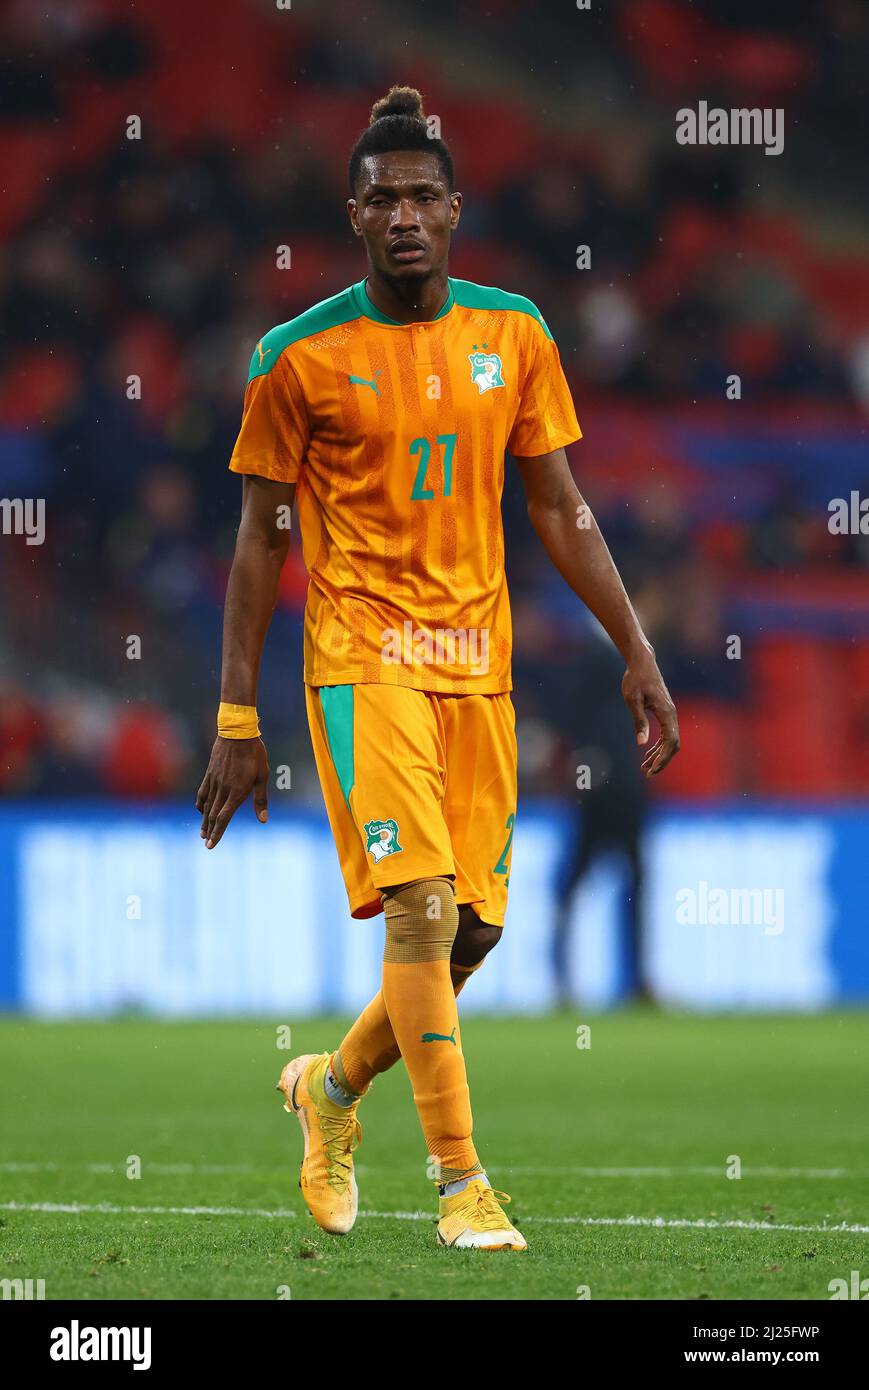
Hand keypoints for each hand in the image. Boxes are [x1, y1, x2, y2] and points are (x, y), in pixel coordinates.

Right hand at [195, 736, 269, 847]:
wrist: (237, 732)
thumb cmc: (254, 754)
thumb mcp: (263, 776)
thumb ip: (261, 800)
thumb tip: (263, 820)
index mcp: (237, 791)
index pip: (224, 818)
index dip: (218, 833)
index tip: (211, 845)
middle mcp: (223, 789)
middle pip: (214, 815)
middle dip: (210, 831)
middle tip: (206, 845)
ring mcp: (214, 781)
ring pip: (206, 806)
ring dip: (204, 821)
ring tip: (202, 833)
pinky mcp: (209, 774)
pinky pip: (202, 792)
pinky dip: (200, 804)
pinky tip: (200, 810)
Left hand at [621, 650, 679, 776]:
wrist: (642, 663)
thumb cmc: (635, 679)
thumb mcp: (632, 700)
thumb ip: (638, 722)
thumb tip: (641, 744)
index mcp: (666, 713)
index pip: (670, 742)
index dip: (663, 758)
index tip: (652, 770)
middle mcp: (671, 715)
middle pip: (673, 745)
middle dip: (662, 761)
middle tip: (648, 774)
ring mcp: (669, 714)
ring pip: (669, 741)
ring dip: (659, 755)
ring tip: (645, 769)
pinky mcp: (664, 713)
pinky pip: (665, 734)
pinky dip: (657, 746)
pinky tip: (646, 754)